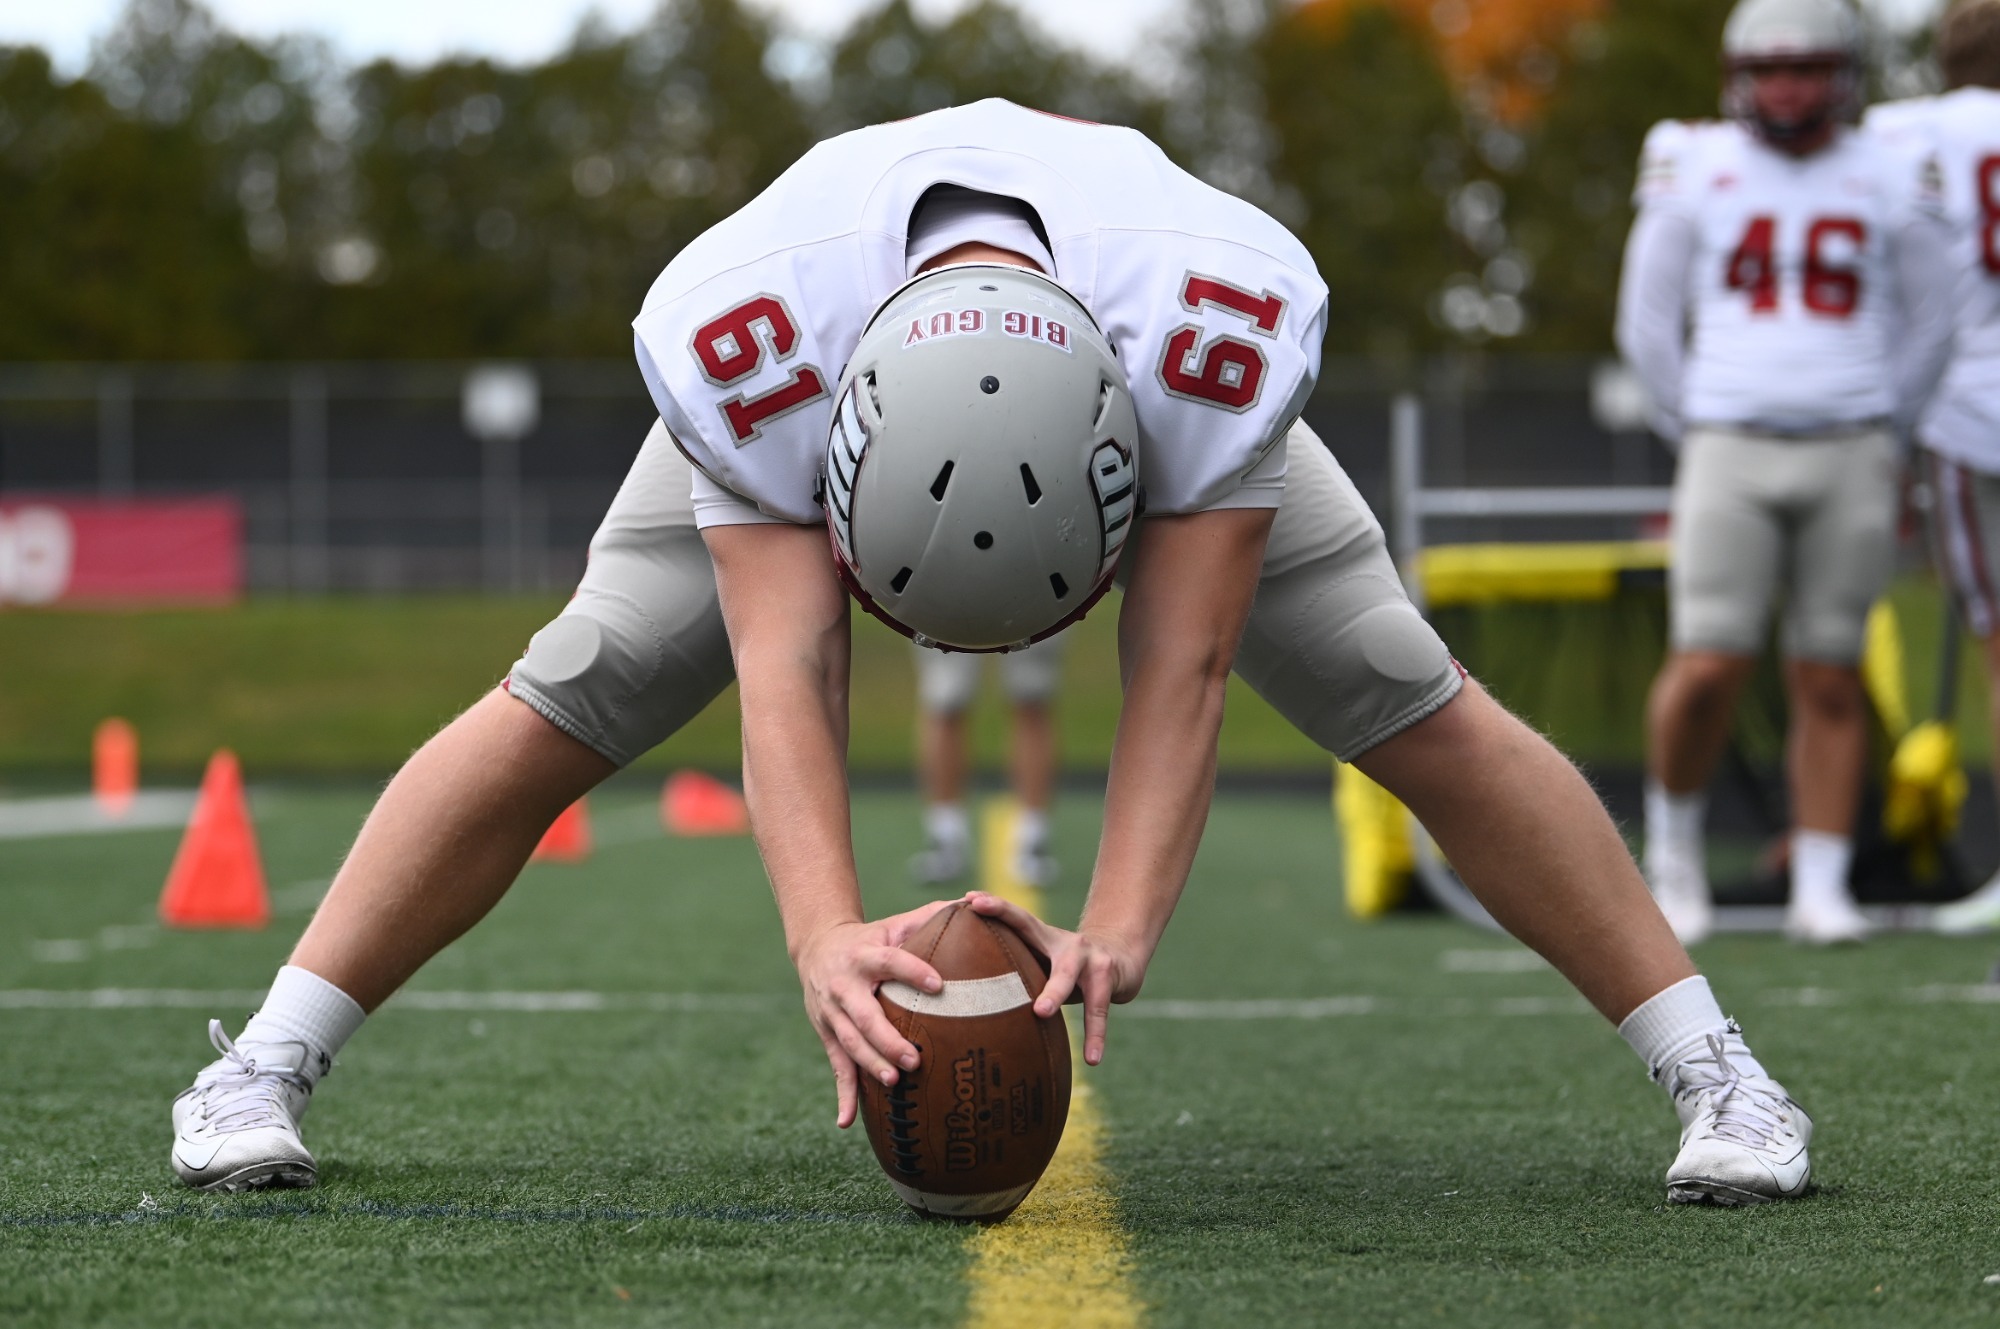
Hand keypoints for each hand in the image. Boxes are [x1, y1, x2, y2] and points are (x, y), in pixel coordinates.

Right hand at [794, 899, 957, 1128]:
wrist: (816, 948)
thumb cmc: (871, 938)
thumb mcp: (894, 925)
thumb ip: (930, 916)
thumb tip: (975, 903)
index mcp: (864, 955)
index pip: (889, 962)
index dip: (912, 971)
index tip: (939, 985)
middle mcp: (843, 986)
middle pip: (864, 1016)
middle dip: (887, 1039)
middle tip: (916, 1058)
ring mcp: (832, 1014)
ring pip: (850, 1044)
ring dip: (871, 1065)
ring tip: (895, 1083)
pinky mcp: (827, 1035)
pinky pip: (836, 1068)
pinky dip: (842, 1096)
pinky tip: (847, 1122)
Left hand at [961, 891, 1147, 1067]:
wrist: (1122, 959)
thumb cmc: (1070, 971)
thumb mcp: (1046, 965)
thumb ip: (1018, 974)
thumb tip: (970, 1006)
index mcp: (1043, 937)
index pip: (1015, 917)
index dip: (994, 907)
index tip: (970, 899)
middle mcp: (1064, 940)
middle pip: (1031, 928)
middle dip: (1006, 919)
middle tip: (981, 920)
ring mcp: (1088, 955)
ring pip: (1067, 975)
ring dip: (1055, 993)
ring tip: (1041, 1013)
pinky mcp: (1109, 975)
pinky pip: (1099, 1009)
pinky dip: (1096, 1036)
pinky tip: (1093, 1059)